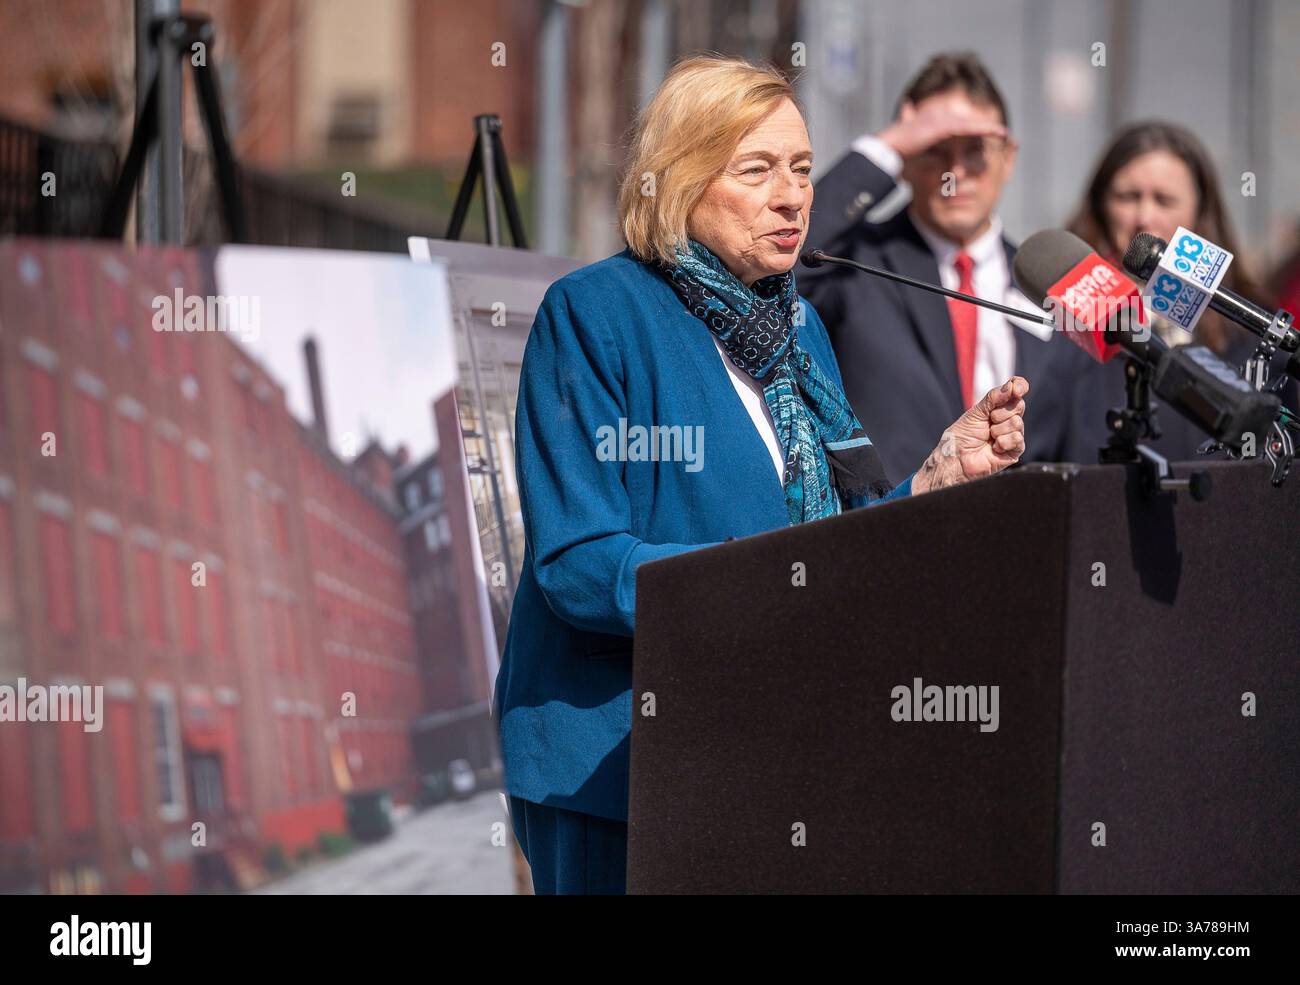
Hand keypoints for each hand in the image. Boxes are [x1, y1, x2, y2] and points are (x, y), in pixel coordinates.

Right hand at [876, 100, 1008, 160]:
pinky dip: (985, 130)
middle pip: (967, 120)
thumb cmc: (897, 155)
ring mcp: (940, 117)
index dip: (974, 128)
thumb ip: (931, 153)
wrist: (885, 152)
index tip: (988, 133)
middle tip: (1002, 133)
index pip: (958, 122)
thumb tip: (941, 162)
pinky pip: (968, 128)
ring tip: (1004, 133)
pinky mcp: (942, 126)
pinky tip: (998, 132)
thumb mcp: (918, 153)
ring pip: (970, 123)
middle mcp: (937, 113)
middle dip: (985, 127)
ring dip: (988, 128)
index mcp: (931, 118)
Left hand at [911, 377, 1028, 493]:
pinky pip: (1018, 439)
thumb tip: (1012, 385)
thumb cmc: (961, 437)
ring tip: (988, 437)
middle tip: (988, 421)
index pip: (1015, 391)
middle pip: (1018, 405)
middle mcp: (1007, 420)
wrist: (955, 460)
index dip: (1019, 386)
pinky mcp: (1014, 450)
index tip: (1017, 388)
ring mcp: (1012, 435)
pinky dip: (1003, 442)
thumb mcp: (975, 412)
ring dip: (998, 429)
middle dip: (1000, 412)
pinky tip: (994, 448)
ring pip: (1017, 422)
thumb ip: (993, 398)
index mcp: (997, 408)